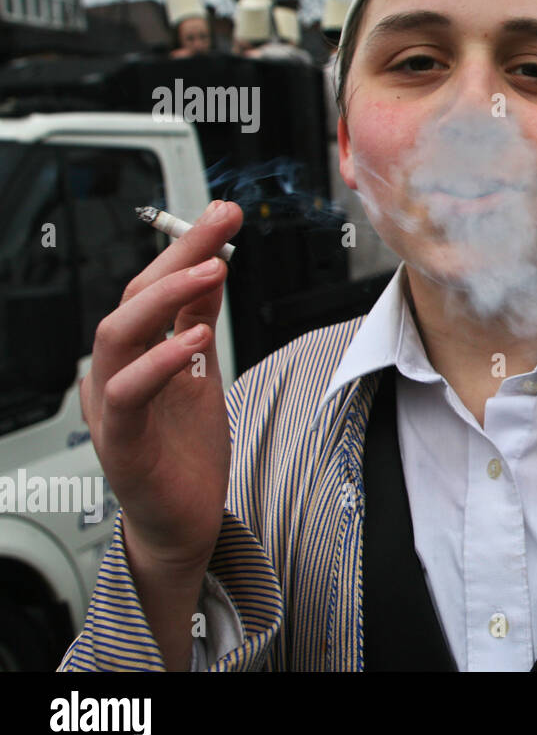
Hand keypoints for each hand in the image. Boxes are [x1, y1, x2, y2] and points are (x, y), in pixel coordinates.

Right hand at [79, 199, 241, 667]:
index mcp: (135, 352)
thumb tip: (212, 263)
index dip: (187, 247)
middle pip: (133, 298)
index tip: (225, 214)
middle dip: (178, 255)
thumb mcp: (201, 371)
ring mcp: (112, 406)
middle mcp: (115, 372)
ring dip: (165, 297)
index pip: (153, 286)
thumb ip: (197, 319)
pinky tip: (191, 341)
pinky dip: (158, 363)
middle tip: (220, 226)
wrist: (182, 519)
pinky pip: (127, 394)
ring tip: (212, 270)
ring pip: (117, 335)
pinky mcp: (121, 442)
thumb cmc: (184, 449)